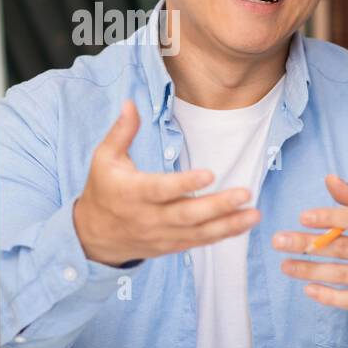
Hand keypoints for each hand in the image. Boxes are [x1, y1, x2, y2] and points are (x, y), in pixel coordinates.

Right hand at [73, 100, 259, 266]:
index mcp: (132, 193)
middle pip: (187, 214)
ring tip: (254, 214)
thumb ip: (121, 132)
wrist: (94, 236)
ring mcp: (161, 234)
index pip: (162, 189)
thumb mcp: (104, 158)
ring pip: (198, 232)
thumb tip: (130, 103)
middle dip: (218, 206)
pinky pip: (198, 242)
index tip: (210, 174)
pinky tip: (243, 224)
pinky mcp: (170, 245)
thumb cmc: (102, 189)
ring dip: (228, 224)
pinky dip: (221, 235)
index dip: (185, 184)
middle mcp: (148, 217)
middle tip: (245, 193)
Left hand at [272, 175, 347, 319]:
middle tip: (278, 241)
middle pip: (341, 248)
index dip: (329, 217)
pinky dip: (328, 297)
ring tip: (285, 265)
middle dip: (306, 244)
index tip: (303, 216)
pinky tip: (308, 289)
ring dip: (309, 271)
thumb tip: (328, 179)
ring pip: (340, 275)